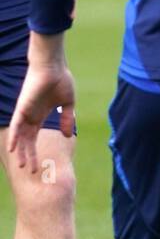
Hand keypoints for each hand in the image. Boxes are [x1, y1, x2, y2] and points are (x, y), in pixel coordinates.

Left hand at [8, 35, 74, 171]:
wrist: (53, 67)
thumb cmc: (61, 80)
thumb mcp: (67, 104)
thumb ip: (66, 119)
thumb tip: (66, 135)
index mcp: (39, 116)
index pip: (34, 138)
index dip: (35, 152)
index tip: (39, 166)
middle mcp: (30, 117)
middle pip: (26, 141)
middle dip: (28, 156)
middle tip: (31, 171)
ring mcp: (25, 113)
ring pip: (20, 136)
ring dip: (21, 151)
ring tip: (22, 165)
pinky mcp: (22, 108)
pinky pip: (15, 125)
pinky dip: (13, 137)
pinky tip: (12, 148)